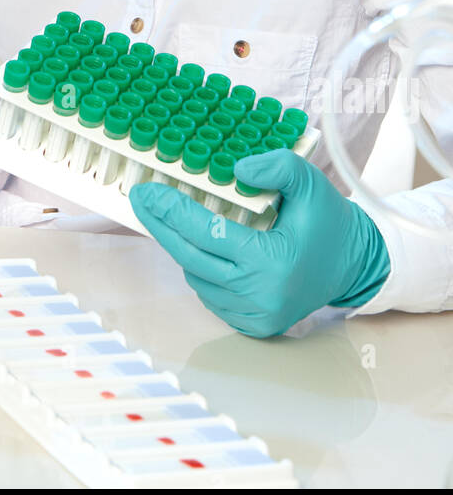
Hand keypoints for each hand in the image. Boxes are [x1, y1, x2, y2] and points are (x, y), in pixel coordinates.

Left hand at [129, 149, 389, 337]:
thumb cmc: (328, 220)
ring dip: (183, 248)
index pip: (208, 234)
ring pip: (197, 278)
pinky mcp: (254, 326)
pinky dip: (201, 270)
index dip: (173, 211)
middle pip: (191, 258)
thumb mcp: (308, 181)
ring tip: (177, 220)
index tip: (148, 192)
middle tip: (142, 201)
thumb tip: (235, 172)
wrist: (352, 263)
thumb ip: (276, 167)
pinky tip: (204, 248)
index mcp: (273, 262)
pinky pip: (210, 296)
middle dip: (161, 227)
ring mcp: (256, 316)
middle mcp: (261, 296)